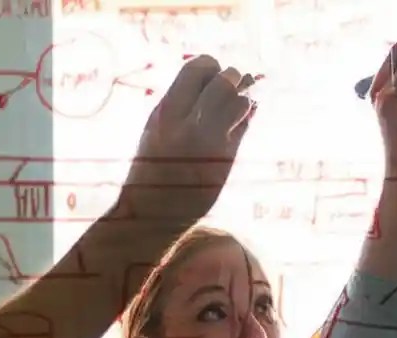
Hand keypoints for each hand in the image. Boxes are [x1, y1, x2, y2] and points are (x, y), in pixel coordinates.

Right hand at [118, 56, 257, 224]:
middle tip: (227, 86)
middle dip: (230, 78)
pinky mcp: (227, 159)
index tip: (208, 76)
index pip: (199, 67)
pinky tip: (238, 117)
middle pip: (225, 80)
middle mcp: (190, 126)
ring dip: (240, 98)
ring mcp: (212, 144)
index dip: (209, 66)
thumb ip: (180, 100)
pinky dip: (244, 115)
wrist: (154, 212)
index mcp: (166, 113)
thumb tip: (214, 73)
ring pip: (241, 101)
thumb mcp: (156, 126)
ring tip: (230, 106)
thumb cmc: (152, 165)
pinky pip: (244, 124)